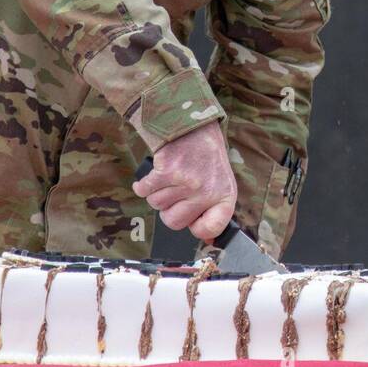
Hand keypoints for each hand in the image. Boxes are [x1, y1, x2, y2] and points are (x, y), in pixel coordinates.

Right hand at [133, 123, 236, 240]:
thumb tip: (209, 241)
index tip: (194, 220)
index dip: (198, 228)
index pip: (211, 228)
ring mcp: (186, 181)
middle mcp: (206, 191)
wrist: (193, 125)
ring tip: (170, 178)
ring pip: (157, 205)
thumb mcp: (221, 182)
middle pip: (174, 222)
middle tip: (177, 193)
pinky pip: (145, 191)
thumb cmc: (206, 158)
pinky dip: (143, 186)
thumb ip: (214, 210)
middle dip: (170, 210)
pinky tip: (153, 176)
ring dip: (158, 193)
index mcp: (224, 195)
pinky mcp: (166, 171)